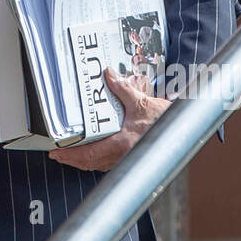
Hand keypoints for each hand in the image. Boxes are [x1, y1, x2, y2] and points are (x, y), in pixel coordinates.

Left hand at [48, 66, 170, 171]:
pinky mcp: (133, 158)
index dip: (70, 155)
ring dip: (84, 161)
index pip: (88, 154)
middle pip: (90, 163)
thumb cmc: (165, 121)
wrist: (183, 129)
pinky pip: (110, 163)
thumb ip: (123, 89)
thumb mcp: (142, 102)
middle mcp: (122, 156)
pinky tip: (96, 153)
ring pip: (99, 165)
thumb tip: (109, 76)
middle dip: (72, 160)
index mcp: (121, 144)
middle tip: (58, 156)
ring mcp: (127, 159)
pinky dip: (98, 160)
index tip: (57, 153)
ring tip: (73, 155)